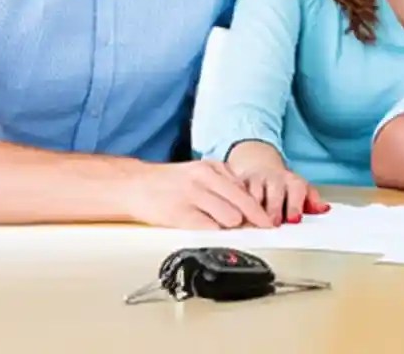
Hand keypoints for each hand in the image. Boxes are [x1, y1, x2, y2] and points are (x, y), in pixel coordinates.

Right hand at [124, 160, 271, 229]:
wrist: (135, 185)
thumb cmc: (168, 183)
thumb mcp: (199, 173)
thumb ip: (222, 186)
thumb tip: (247, 207)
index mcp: (212, 168)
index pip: (246, 191)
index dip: (259, 210)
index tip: (268, 223)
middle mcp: (204, 178)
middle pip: (243, 204)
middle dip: (253, 221)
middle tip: (259, 231)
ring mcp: (192, 195)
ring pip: (230, 218)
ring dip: (231, 229)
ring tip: (223, 229)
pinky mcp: (180, 214)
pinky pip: (209, 229)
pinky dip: (214, 234)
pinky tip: (209, 232)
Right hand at [233, 166, 330, 225]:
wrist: (260, 167)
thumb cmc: (283, 186)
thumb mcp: (300, 191)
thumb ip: (312, 202)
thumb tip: (323, 209)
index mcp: (292, 181)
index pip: (296, 190)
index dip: (295, 205)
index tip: (294, 220)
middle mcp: (273, 178)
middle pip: (274, 191)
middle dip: (274, 209)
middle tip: (273, 225)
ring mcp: (254, 179)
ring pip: (253, 193)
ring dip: (253, 209)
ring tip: (253, 224)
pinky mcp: (237, 183)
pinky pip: (235, 194)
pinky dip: (236, 206)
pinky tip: (236, 218)